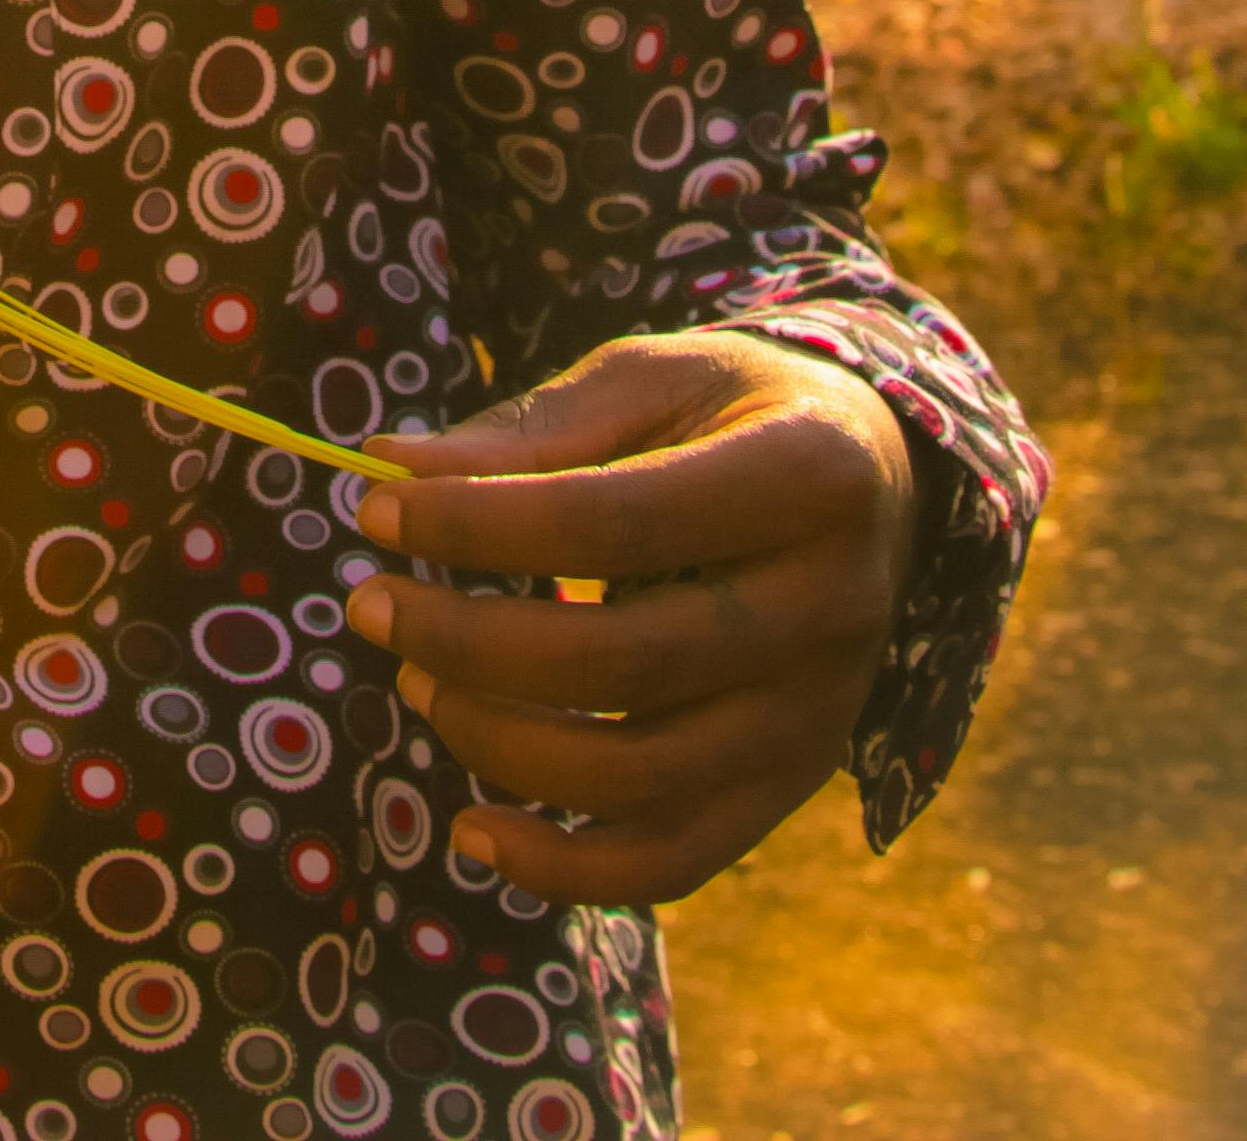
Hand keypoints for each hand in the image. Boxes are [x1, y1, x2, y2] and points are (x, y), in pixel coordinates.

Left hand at [345, 329, 918, 902]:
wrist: (875, 480)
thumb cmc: (734, 410)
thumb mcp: (649, 380)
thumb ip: (533, 432)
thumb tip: (395, 471)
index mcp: (805, 479)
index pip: (610, 520)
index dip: (478, 523)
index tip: (375, 506)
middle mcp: (830, 610)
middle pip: (624, 661)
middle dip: (469, 641)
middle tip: (372, 605)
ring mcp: (819, 715)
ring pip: (641, 775)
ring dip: (499, 742)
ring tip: (416, 679)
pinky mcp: (792, 784)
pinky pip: (676, 858)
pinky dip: (566, 867)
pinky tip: (473, 830)